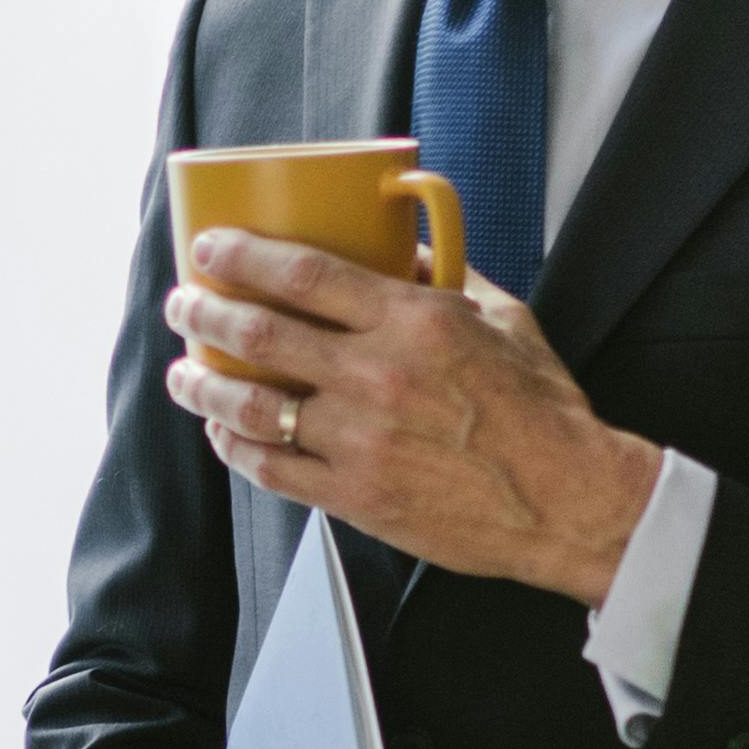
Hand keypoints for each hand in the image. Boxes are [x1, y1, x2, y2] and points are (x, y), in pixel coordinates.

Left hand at [168, 234, 659, 602]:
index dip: (242, 256)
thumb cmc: (542, 412)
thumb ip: (446, 278)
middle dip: (205, 312)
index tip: (210, 247)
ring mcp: (359, 441)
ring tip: (184, 371)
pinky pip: (271, 468)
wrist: (566, 502)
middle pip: (260, 333)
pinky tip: (222, 430)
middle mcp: (376, 377)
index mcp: (413, 322)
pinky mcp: (354, 497)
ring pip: (251, 405)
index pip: (303, 274)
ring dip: (203, 384)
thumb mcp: (505, 320)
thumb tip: (401, 246)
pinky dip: (235, 446)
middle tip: (183, 303)